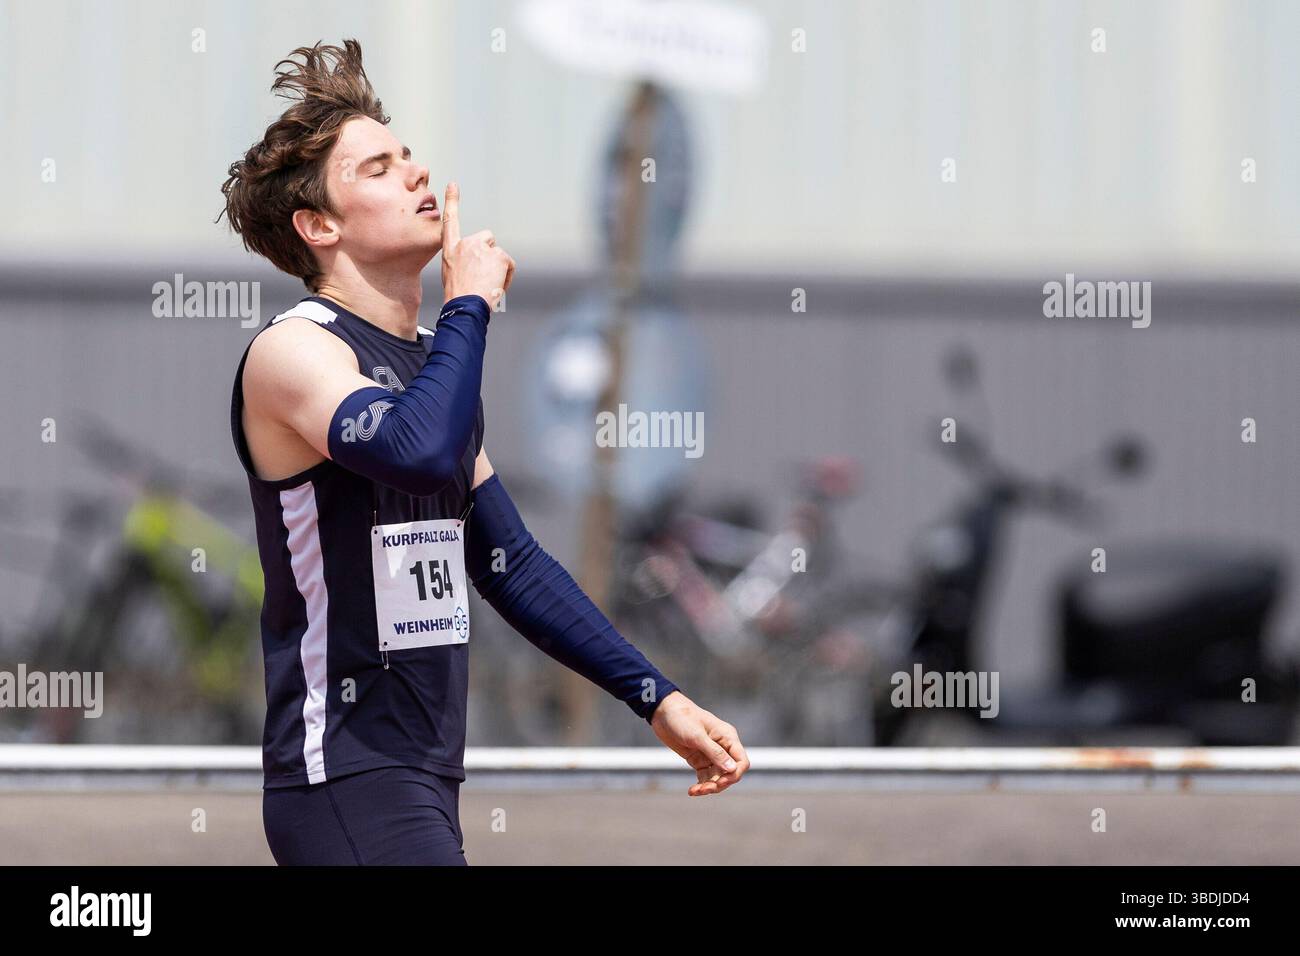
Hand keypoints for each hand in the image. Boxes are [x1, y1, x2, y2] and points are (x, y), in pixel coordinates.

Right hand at [439, 181, 515, 309]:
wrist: (465, 305)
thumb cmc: (459, 296)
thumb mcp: (453, 274)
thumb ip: (463, 261)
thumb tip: (478, 265)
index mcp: (452, 248)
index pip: (451, 220)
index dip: (452, 201)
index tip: (453, 185)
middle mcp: (467, 244)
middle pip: (487, 239)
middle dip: (489, 254)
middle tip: (483, 276)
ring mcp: (483, 248)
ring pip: (499, 255)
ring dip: (497, 268)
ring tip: (487, 284)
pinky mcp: (499, 256)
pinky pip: (509, 264)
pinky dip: (507, 276)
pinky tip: (496, 285)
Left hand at [650, 691, 750, 795]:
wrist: (662, 712)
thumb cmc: (681, 718)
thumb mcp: (697, 736)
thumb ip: (715, 753)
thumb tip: (732, 769)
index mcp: (727, 737)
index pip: (741, 761)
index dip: (734, 774)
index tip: (721, 782)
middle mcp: (722, 746)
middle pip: (730, 773)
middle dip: (719, 783)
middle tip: (704, 789)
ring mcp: (710, 754)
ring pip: (717, 777)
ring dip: (709, 786)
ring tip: (695, 791)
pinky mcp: (699, 759)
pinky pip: (705, 776)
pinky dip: (701, 785)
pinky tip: (692, 790)